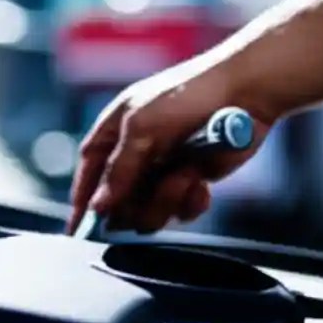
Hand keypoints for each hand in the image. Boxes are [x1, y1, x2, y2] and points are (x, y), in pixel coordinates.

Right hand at [67, 58, 273, 234]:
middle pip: (118, 203)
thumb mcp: (141, 129)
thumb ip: (117, 171)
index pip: (89, 172)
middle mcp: (135, 156)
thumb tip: (98, 207)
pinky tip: (201, 182)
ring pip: (148, 213)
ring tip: (187, 175)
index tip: (78, 229)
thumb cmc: (186, 96)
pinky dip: (190, 202)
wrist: (245, 93)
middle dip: (136, 203)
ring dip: (167, 199)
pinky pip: (179, 212)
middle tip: (154, 187)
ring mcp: (162, 171)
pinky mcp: (190, 181)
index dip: (82, 199)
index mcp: (114, 133)